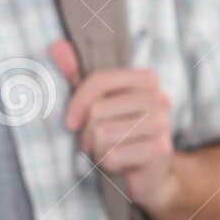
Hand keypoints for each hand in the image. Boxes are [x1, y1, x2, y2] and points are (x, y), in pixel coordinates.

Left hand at [49, 39, 178, 215]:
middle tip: (97, 141)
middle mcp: (159, 98)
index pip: (100, 81)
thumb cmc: (118, 132)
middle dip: (88, 132)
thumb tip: (56, 45)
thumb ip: (76, 74)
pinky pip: (112, 156)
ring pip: (103, 134)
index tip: (71, 122)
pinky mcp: (160, 151)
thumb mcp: (96, 102)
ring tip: (109, 150)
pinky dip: (107, 163)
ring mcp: (163, 124)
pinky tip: (121, 164)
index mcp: (146, 80)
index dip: (78, 102)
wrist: (149, 174)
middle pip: (98, 110)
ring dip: (96, 149)